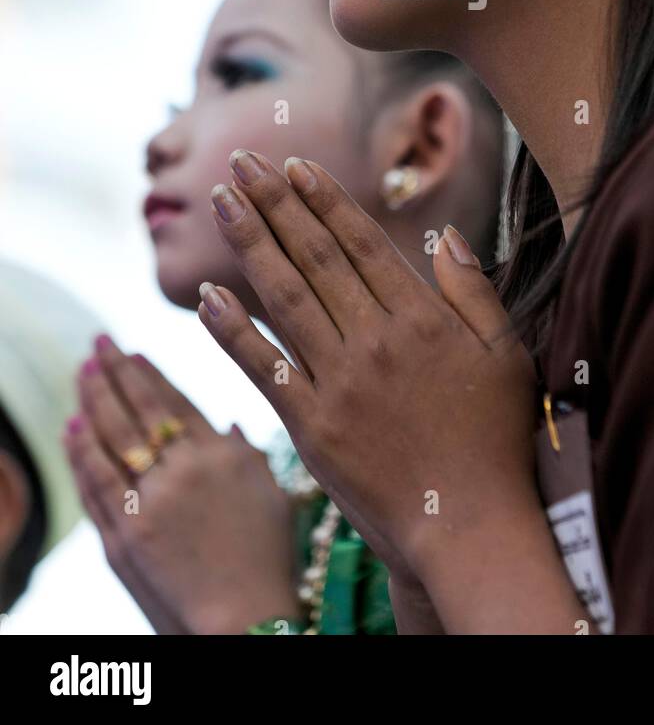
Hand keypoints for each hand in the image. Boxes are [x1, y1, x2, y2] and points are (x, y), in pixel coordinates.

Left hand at [64, 338, 297, 634]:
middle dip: (115, 371)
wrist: (244, 620)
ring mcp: (153, 501)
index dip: (150, 374)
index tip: (132, 351)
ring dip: (92, 400)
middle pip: (140, 409)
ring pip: (112, 437)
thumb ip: (250, 456)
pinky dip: (81, 452)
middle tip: (98, 343)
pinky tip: (71, 427)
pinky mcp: (126, 534)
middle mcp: (185, 469)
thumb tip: (230, 425)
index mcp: (223, 455)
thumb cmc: (268, 562)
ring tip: (81, 373)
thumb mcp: (272, 497)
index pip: (177, 401)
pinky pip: (96, 483)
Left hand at [199, 151, 540, 586]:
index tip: (294, 166)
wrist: (470, 524)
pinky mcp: (313, 427)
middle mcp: (376, 341)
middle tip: (241, 161)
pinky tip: (207, 296)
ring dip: (249, 245)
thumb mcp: (506, 355)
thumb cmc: (497, 439)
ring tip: (220, 201)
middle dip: (275, 203)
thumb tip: (444, 236)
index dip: (324, 200)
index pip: (362, 243)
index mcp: (423, 318)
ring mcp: (340, 383)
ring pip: (285, 298)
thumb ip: (474, 292)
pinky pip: (264, 368)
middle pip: (316, 257)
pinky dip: (232, 331)